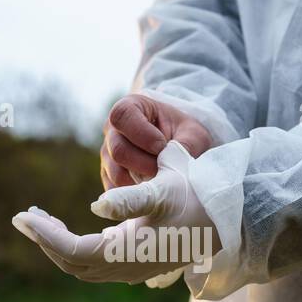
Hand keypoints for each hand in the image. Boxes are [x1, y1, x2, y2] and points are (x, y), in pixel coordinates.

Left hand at [16, 141, 218, 285]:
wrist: (229, 215)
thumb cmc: (197, 193)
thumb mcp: (165, 186)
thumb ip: (130, 198)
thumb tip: (96, 206)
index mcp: (133, 251)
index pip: (76, 250)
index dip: (46, 236)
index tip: (24, 217)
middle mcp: (130, 268)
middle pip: (73, 262)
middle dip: (45, 240)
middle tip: (23, 216)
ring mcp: (133, 270)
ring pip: (81, 265)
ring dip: (56, 244)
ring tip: (38, 219)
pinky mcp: (135, 264)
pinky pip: (93, 263)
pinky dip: (71, 247)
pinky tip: (62, 226)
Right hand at [101, 94, 215, 189]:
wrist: (179, 148)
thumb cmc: (185, 134)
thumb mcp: (193, 134)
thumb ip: (187, 145)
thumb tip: (177, 167)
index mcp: (131, 108)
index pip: (122, 116)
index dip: (141, 133)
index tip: (161, 146)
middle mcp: (113, 130)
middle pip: (118, 150)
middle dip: (144, 164)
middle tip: (164, 168)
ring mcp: (108, 155)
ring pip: (116, 174)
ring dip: (141, 181)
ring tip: (160, 177)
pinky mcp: (109, 177)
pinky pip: (116, 190)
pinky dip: (135, 193)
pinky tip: (151, 188)